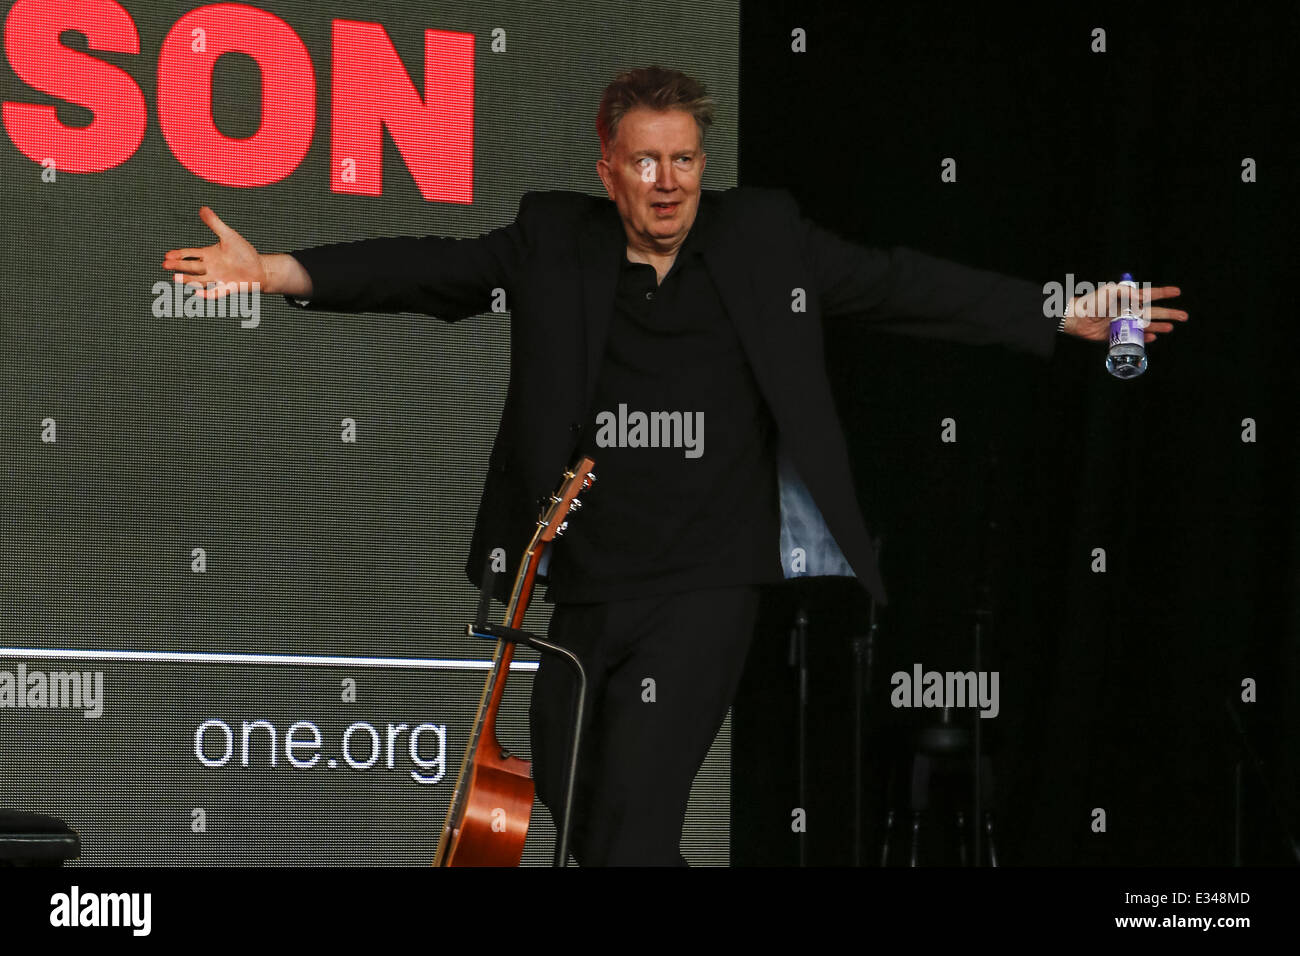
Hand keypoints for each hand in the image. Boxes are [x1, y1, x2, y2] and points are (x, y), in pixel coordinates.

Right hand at [161, 206, 267, 298]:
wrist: (260, 268)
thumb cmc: (243, 252)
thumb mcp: (229, 236)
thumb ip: (215, 223)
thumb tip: (202, 208)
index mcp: (208, 255)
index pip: (190, 254)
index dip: (179, 254)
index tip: (167, 255)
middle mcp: (209, 268)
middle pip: (191, 267)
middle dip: (178, 266)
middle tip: (165, 265)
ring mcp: (217, 279)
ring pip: (199, 280)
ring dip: (188, 280)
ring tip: (175, 279)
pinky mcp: (227, 288)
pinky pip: (216, 292)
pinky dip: (207, 294)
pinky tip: (198, 294)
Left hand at [1064, 283, 1187, 342]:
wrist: (1076, 319)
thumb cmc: (1091, 302)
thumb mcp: (1109, 291)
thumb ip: (1126, 291)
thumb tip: (1141, 297)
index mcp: (1128, 299)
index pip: (1150, 294)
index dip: (1163, 293)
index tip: (1177, 292)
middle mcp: (1128, 311)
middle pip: (1153, 312)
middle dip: (1168, 313)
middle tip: (1183, 316)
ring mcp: (1123, 323)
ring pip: (1146, 325)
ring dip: (1159, 326)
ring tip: (1171, 328)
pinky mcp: (1116, 335)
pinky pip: (1133, 338)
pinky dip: (1143, 338)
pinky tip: (1152, 338)